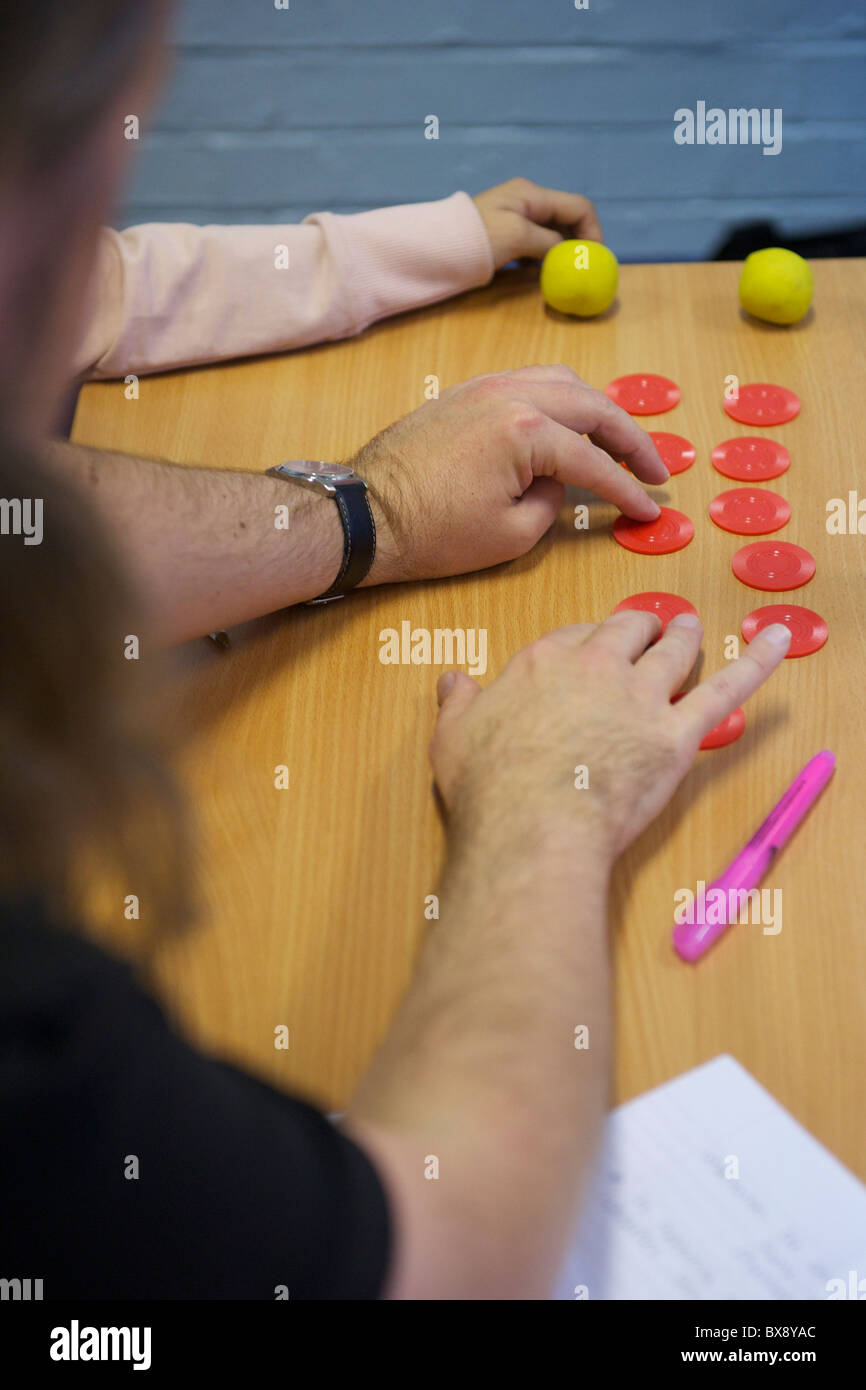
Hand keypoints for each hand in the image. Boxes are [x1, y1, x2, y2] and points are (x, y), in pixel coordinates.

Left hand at [353, 364, 667, 586]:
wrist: (366, 514)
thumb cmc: (431, 532)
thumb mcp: (511, 536)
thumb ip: (552, 505)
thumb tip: (559, 487)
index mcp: (526, 431)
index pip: (594, 462)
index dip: (627, 489)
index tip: (647, 509)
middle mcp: (510, 395)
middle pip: (591, 406)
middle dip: (629, 439)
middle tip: (654, 469)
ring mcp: (485, 387)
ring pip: (562, 382)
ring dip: (596, 410)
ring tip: (616, 443)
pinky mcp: (466, 394)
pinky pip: (528, 381)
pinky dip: (560, 400)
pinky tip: (568, 425)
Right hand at [430, 610, 791, 863]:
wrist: (533, 826)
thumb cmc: (488, 787)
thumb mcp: (452, 738)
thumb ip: (457, 704)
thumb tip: (450, 680)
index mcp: (541, 662)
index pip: (572, 635)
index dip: (585, 640)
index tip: (588, 650)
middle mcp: (596, 666)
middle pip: (626, 629)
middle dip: (638, 626)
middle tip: (647, 628)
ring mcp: (640, 697)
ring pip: (673, 650)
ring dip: (683, 634)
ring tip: (689, 628)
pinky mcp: (677, 733)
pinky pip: (726, 689)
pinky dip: (758, 662)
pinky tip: (780, 640)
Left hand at [473, 177, 602, 267]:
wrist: (439, 247)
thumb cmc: (478, 237)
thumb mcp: (518, 237)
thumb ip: (548, 242)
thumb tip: (566, 251)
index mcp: (533, 195)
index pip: (579, 206)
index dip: (592, 231)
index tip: (593, 257)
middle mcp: (528, 202)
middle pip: (568, 219)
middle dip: (578, 243)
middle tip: (580, 268)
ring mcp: (518, 219)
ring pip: (553, 234)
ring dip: (560, 253)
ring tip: (559, 273)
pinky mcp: (508, 236)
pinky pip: (536, 245)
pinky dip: (542, 259)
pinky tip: (536, 274)